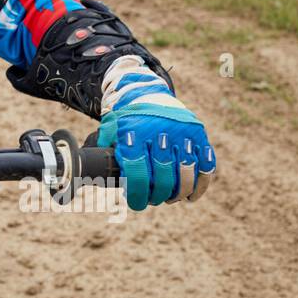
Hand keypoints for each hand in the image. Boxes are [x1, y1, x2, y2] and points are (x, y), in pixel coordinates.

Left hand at [97, 61, 215, 210]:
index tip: (136, 203)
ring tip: (170, 199)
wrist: (151, 95)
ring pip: (185, 174)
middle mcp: (159, 132)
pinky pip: (206, 165)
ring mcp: (182, 133)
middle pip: (163, 177)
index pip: (137, 173)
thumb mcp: (111, 128)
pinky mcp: (199, 135)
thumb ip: (102, 148)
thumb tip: (91, 173)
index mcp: (134, 133)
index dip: (137, 194)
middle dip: (157, 196)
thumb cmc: (128, 120)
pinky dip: (200, 185)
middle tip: (152, 200)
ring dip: (178, 193)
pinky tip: (191, 196)